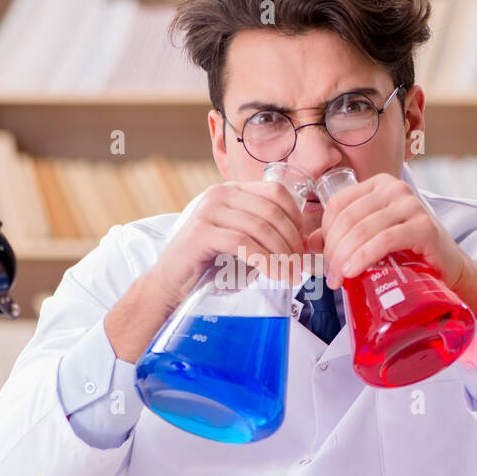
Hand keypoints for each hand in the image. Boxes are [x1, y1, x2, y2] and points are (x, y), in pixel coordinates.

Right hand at [147, 179, 308, 306]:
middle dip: (292, 241)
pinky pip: (242, 243)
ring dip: (281, 254)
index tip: (303, 245)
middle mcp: (219, 194)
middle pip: (272, 211)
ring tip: (290, 275)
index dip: (296, 218)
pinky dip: (263, 260)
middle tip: (300, 266)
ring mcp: (208, 211)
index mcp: (233, 191)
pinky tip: (273, 274)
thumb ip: (267, 235)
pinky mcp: (201, 232)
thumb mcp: (243, 242)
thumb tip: (305, 243)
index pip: (276, 192)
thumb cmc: (210, 265)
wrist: (171, 284)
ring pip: (260, 227)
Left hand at [309, 172, 476, 315]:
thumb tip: (308, 242)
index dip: (324, 234)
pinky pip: (384, 239)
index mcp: (378, 185)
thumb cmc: (407, 253)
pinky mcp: (423, 226)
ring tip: (339, 280)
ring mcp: (411, 204)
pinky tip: (354, 272)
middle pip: (347, 218)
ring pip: (362, 229)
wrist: (447, 270)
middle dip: (333, 250)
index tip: (324, 261)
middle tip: (332, 277)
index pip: (338, 204)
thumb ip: (341, 236)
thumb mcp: (370, 239)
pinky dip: (364, 257)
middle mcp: (395, 188)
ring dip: (344, 258)